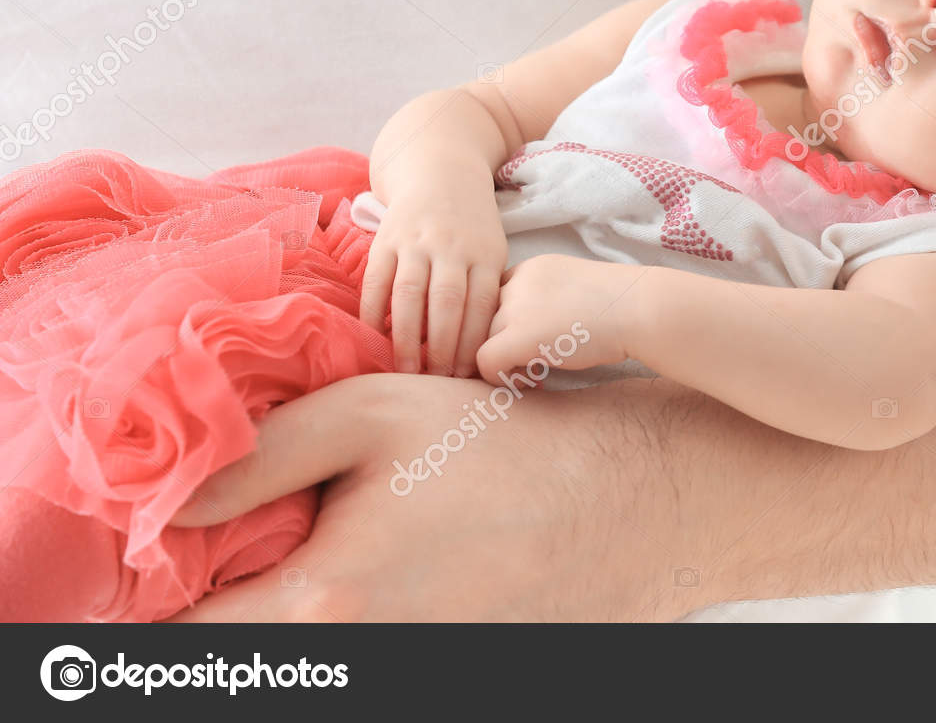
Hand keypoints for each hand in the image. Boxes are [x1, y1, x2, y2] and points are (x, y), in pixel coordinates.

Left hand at [163, 373, 707, 621]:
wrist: (633, 503)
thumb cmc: (503, 447)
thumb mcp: (371, 416)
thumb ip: (256, 459)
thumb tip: (167, 504)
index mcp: (324, 604)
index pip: (182, 645)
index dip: (149, 602)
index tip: (157, 559)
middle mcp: (358, 661)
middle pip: (240, 657)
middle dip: (219, 602)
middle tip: (233, 537)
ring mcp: (407, 673)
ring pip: (301, 657)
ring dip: (284, 611)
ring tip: (326, 538)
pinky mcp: (444, 671)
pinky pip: (361, 653)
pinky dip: (345, 617)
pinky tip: (384, 560)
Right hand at [360, 182, 506, 375]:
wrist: (442, 172)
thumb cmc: (472, 227)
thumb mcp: (493, 251)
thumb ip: (486, 292)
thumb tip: (484, 352)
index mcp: (484, 253)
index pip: (480, 306)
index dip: (472, 344)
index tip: (466, 377)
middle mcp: (451, 246)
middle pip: (445, 304)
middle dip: (440, 348)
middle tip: (436, 382)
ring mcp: (416, 241)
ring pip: (409, 295)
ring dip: (405, 338)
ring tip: (405, 372)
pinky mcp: (386, 238)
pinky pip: (376, 281)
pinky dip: (373, 313)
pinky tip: (375, 339)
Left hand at [476, 255, 644, 381]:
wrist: (642, 310)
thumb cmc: (623, 307)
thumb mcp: (577, 290)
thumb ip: (549, 303)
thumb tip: (537, 333)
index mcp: (532, 269)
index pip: (497, 297)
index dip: (507, 323)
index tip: (529, 343)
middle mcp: (518, 282)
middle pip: (487, 319)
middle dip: (501, 343)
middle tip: (528, 365)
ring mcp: (516, 307)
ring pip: (482, 339)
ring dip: (503, 360)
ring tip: (533, 374)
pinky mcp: (520, 335)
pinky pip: (485, 361)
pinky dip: (499, 377)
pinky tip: (529, 382)